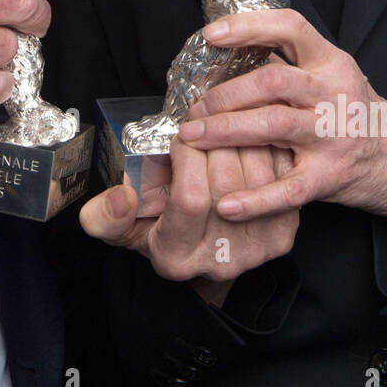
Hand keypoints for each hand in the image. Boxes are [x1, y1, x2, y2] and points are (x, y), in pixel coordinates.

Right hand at [79, 135, 298, 303]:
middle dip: (218, 142)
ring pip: (261, 178)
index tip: (181, 136)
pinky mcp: (283, 235)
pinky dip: (269, 152)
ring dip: (246, 140)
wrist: (200, 247)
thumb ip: (104, 216)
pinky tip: (253, 139)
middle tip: (207, 124)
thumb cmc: (155, 226)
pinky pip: (282, 181)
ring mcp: (257, 251)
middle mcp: (220, 262)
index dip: (187, 157)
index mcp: (176, 258)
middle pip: (230, 185)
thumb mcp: (118, 225)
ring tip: (229, 126)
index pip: (191, 199)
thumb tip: (122, 197)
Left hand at [178, 9, 386, 229]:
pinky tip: (225, 204)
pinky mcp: (331, 176)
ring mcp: (334, 136)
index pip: (291, 29)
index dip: (249, 27)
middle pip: (273, 82)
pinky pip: (288, 189)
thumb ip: (288, 61)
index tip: (212, 35)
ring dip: (225, 131)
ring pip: (274, 126)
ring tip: (191, 138)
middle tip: (194, 107)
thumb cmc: (349, 110)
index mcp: (331, 62)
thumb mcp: (329, 73)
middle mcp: (334, 94)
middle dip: (225, 93)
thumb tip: (226, 48)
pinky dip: (255, 199)